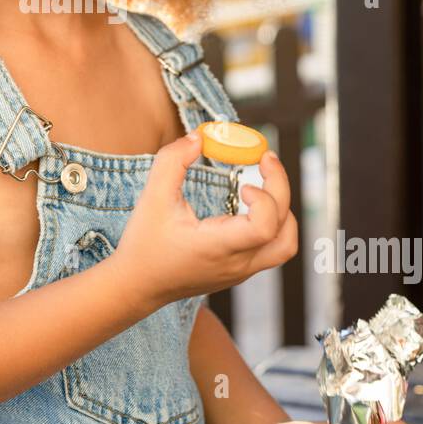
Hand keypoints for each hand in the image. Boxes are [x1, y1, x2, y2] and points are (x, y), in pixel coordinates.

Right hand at [112, 130, 297, 311]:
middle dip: (280, 187)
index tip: (244, 182)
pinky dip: (272, 223)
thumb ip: (173, 161)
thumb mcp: (152, 197)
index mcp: (217, 247)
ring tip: (263, 186)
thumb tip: (199, 138)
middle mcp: (236, 263)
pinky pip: (272, 249)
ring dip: (282, 211)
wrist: (137, 286)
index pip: (265, 227)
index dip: (265, 197)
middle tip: (265, 159)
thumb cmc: (144, 244)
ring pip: (285, 244)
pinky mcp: (238, 273)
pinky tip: (249, 205)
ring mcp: (240, 272)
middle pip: (283, 230)